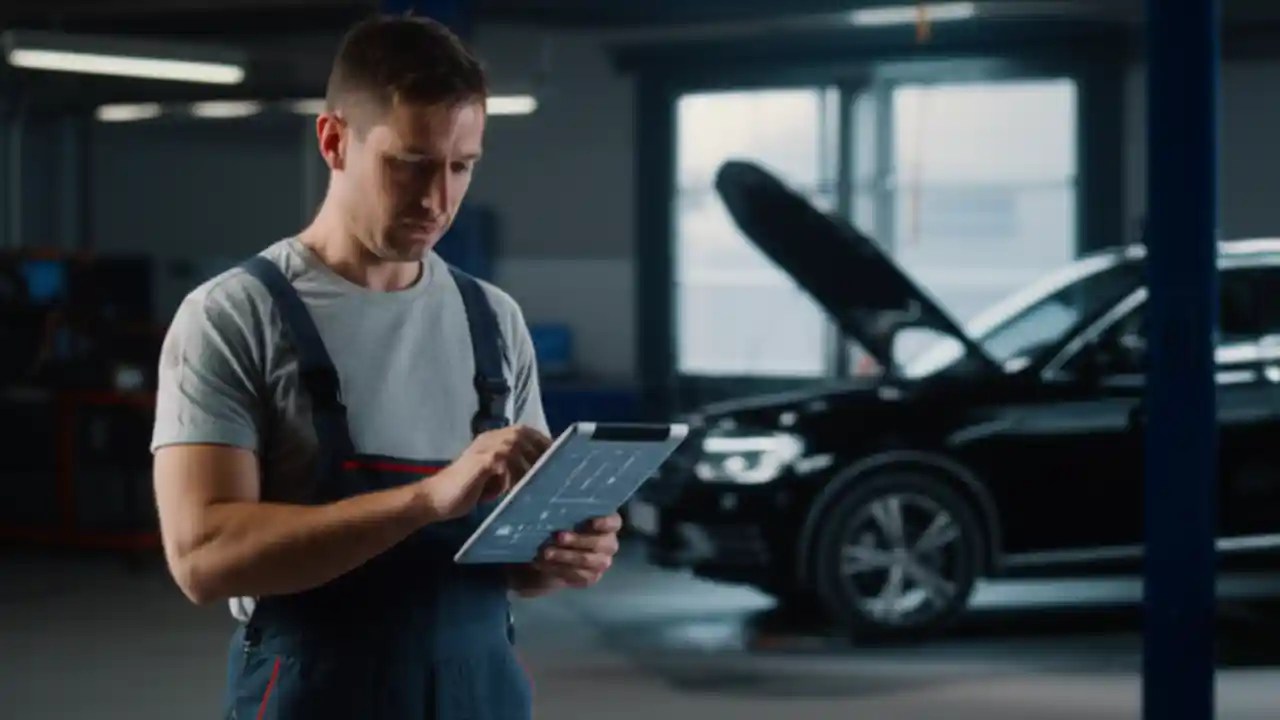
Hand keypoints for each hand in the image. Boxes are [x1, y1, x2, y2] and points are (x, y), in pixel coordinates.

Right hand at [419, 425, 551, 521]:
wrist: (435, 499)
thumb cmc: (465, 491)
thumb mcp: (494, 478)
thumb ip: (512, 471)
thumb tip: (541, 475)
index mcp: (494, 439)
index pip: (525, 432)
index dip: (543, 442)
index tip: (559, 457)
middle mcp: (491, 438)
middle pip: (524, 435)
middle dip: (541, 452)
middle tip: (553, 472)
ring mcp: (485, 447)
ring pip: (518, 448)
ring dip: (529, 467)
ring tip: (537, 485)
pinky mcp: (481, 460)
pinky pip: (506, 463)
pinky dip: (515, 477)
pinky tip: (515, 491)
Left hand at [509, 514, 622, 596]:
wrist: (550, 553)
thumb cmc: (559, 524)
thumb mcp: (561, 512)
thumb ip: (564, 504)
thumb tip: (549, 489)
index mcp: (608, 523)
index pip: (614, 522)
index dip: (605, 522)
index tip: (591, 521)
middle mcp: (609, 543)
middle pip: (600, 543)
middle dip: (577, 540)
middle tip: (558, 536)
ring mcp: (602, 562)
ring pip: (587, 560)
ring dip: (565, 556)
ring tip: (546, 552)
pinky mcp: (590, 578)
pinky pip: (577, 576)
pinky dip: (558, 569)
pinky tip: (543, 564)